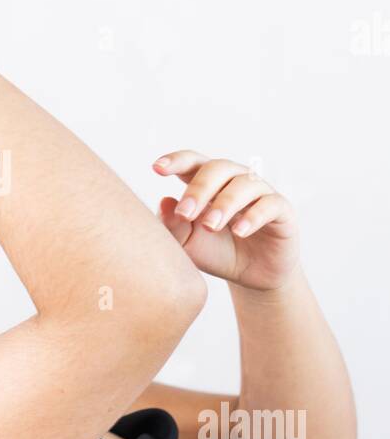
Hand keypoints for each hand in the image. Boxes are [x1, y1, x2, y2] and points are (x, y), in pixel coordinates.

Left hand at [151, 150, 300, 291]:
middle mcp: (234, 180)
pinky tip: (240, 231)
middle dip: (198, 189)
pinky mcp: (281, 210)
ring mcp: (260, 192)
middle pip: (217, 168)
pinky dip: (253, 216)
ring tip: (210, 226)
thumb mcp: (188, 245)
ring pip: (243, 183)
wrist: (252, 278)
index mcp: (208, 183)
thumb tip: (165, 201)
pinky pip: (269, 204)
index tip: (157, 169)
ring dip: (224, 203)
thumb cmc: (217, 253)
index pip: (193, 162)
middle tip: (185, 213)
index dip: (176, 161)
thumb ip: (173, 226)